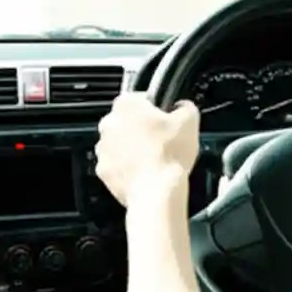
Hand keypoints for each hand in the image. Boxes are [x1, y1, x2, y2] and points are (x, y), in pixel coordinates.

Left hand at [95, 93, 199, 208]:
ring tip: (154, 159)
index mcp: (126, 104)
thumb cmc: (169, 155)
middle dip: (142, 129)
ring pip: (120, 143)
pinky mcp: (103, 171)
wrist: (156, 193)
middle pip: (127, 121)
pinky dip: (127, 168)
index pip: (141, 98)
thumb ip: (185, 106)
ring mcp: (102, 148)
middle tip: (162, 141)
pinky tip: (144, 173)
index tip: (166, 120)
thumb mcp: (189, 120)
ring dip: (133, 148)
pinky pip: (116, 165)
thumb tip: (182, 107)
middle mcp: (108, 123)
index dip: (156, 109)